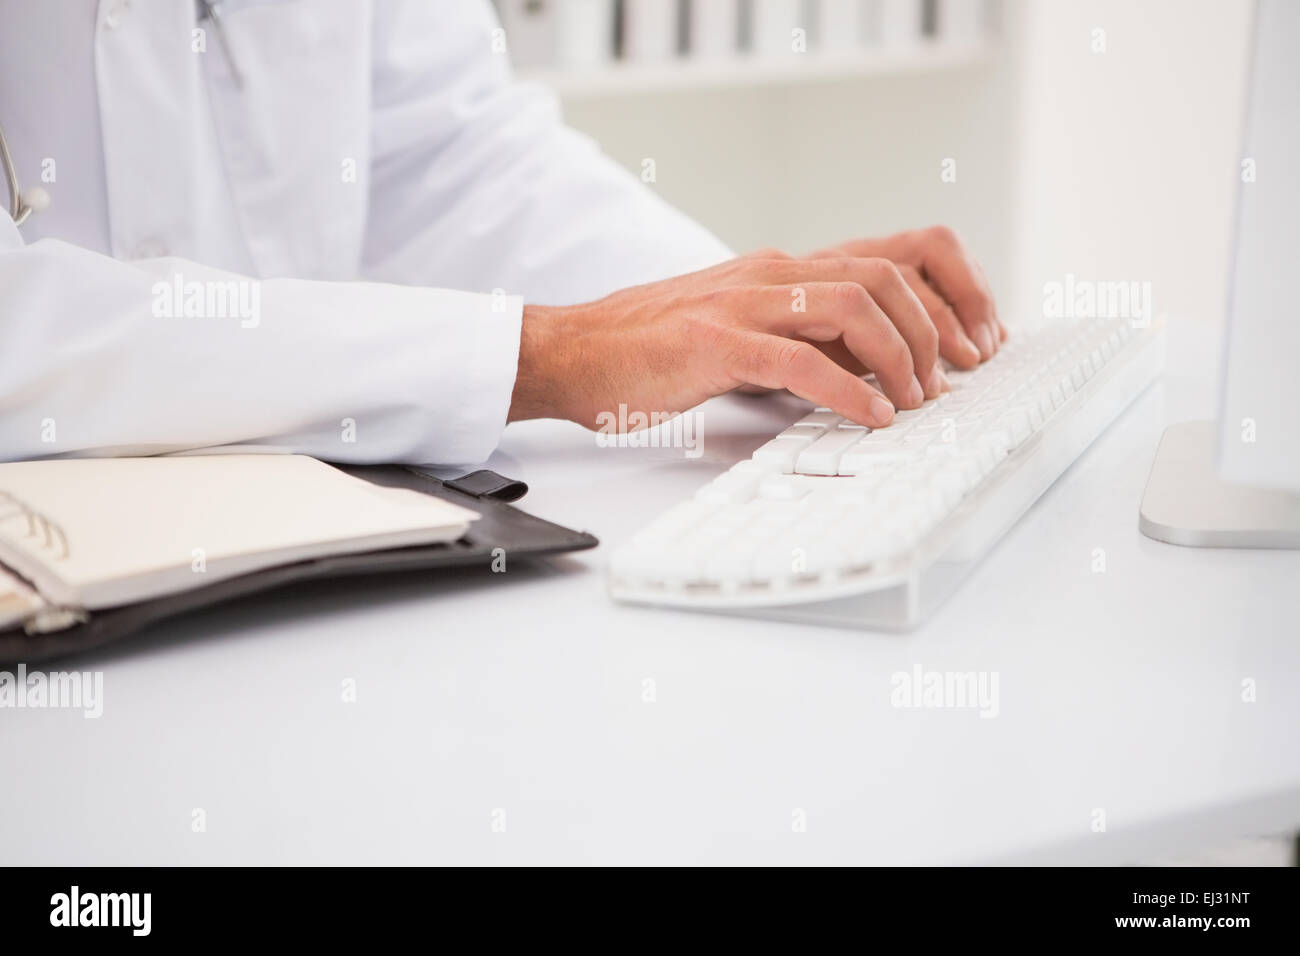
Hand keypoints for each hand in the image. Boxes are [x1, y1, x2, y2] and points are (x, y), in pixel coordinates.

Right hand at [508, 226, 1000, 430]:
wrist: (575, 352)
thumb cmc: (655, 350)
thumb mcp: (743, 331)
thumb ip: (800, 337)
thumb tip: (869, 369)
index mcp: (783, 269)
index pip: (890, 255)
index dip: (947, 294)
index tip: (972, 345)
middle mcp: (771, 273)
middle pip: (884, 276)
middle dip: (935, 328)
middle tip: (950, 380)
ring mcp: (743, 302)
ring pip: (852, 305)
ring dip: (899, 356)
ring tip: (912, 401)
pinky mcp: (715, 342)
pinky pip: (798, 358)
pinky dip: (846, 389)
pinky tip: (868, 416)